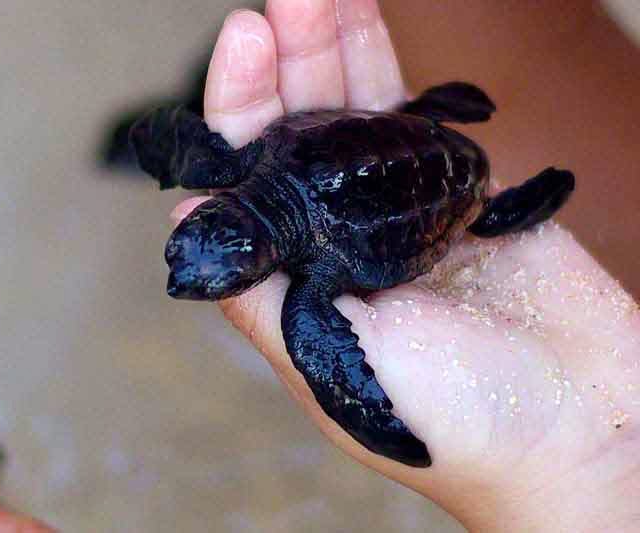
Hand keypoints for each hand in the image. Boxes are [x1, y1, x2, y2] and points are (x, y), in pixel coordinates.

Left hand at [172, 1, 639, 530]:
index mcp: (299, 277)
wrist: (578, 432)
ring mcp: (402, 214)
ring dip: (342, 52)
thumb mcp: (331, 363)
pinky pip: (425, 126)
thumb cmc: (451, 421)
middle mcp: (341, 241)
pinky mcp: (464, 200)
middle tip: (288, 1)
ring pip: (361, 117)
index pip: (250, 178)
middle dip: (292, 61)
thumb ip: (257, 292)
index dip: (240, 108)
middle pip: (302, 134)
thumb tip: (189, 215)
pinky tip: (376, 33)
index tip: (245, 42)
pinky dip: (403, 80)